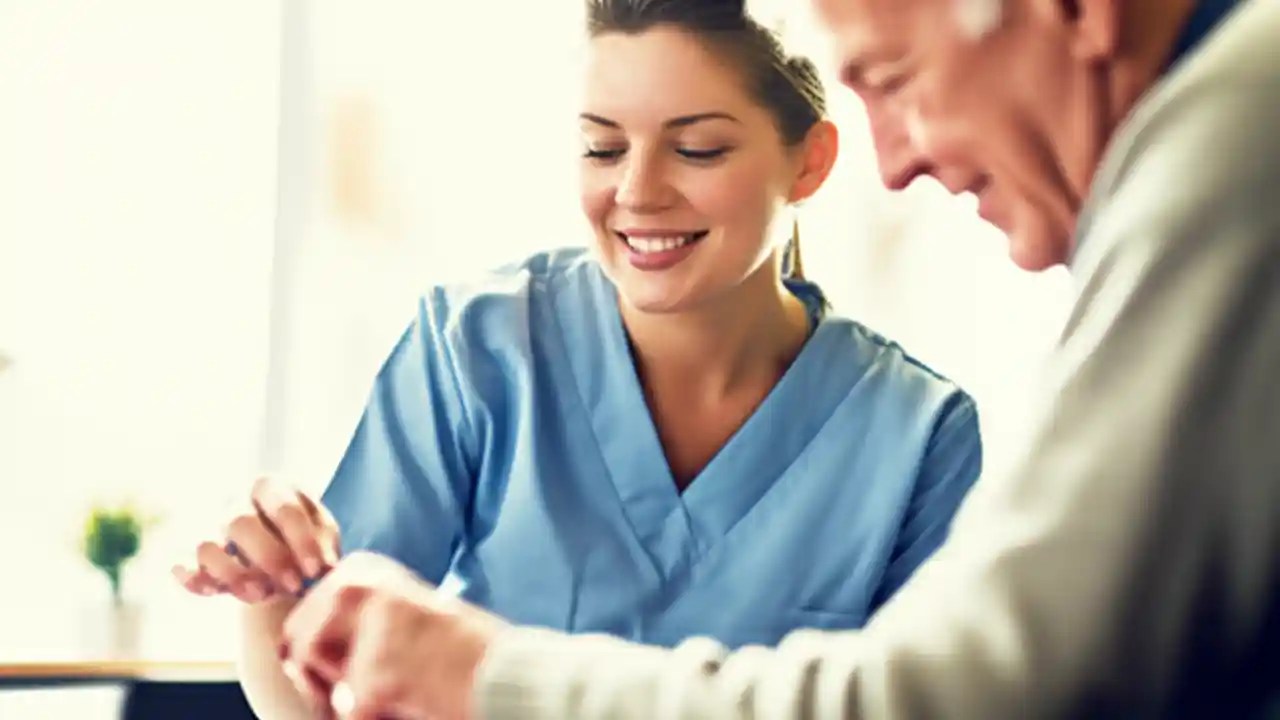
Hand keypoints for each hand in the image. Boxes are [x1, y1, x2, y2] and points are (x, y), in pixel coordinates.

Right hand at [172, 476, 339, 603]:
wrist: (274, 549)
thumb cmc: (301, 536)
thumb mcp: (322, 533)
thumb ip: (324, 545)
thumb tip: (323, 567)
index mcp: (271, 488)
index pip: (285, 508)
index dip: (302, 542)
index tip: (316, 571)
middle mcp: (235, 502)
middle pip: (242, 524)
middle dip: (270, 559)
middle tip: (293, 586)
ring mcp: (208, 526)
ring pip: (206, 546)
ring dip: (233, 574)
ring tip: (261, 595)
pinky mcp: (190, 554)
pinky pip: (181, 564)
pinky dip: (193, 578)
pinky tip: (212, 591)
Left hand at [280, 551, 508, 719]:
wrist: (509, 674)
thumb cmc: (454, 654)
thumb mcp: (395, 617)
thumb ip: (347, 623)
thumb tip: (287, 653)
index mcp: (362, 569)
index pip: (299, 623)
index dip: (317, 660)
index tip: (351, 672)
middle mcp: (361, 585)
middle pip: (295, 647)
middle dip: (319, 682)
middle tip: (361, 696)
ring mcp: (370, 625)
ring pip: (314, 680)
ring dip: (344, 700)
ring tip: (390, 696)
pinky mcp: (380, 669)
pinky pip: (347, 710)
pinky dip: (373, 715)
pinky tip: (409, 703)